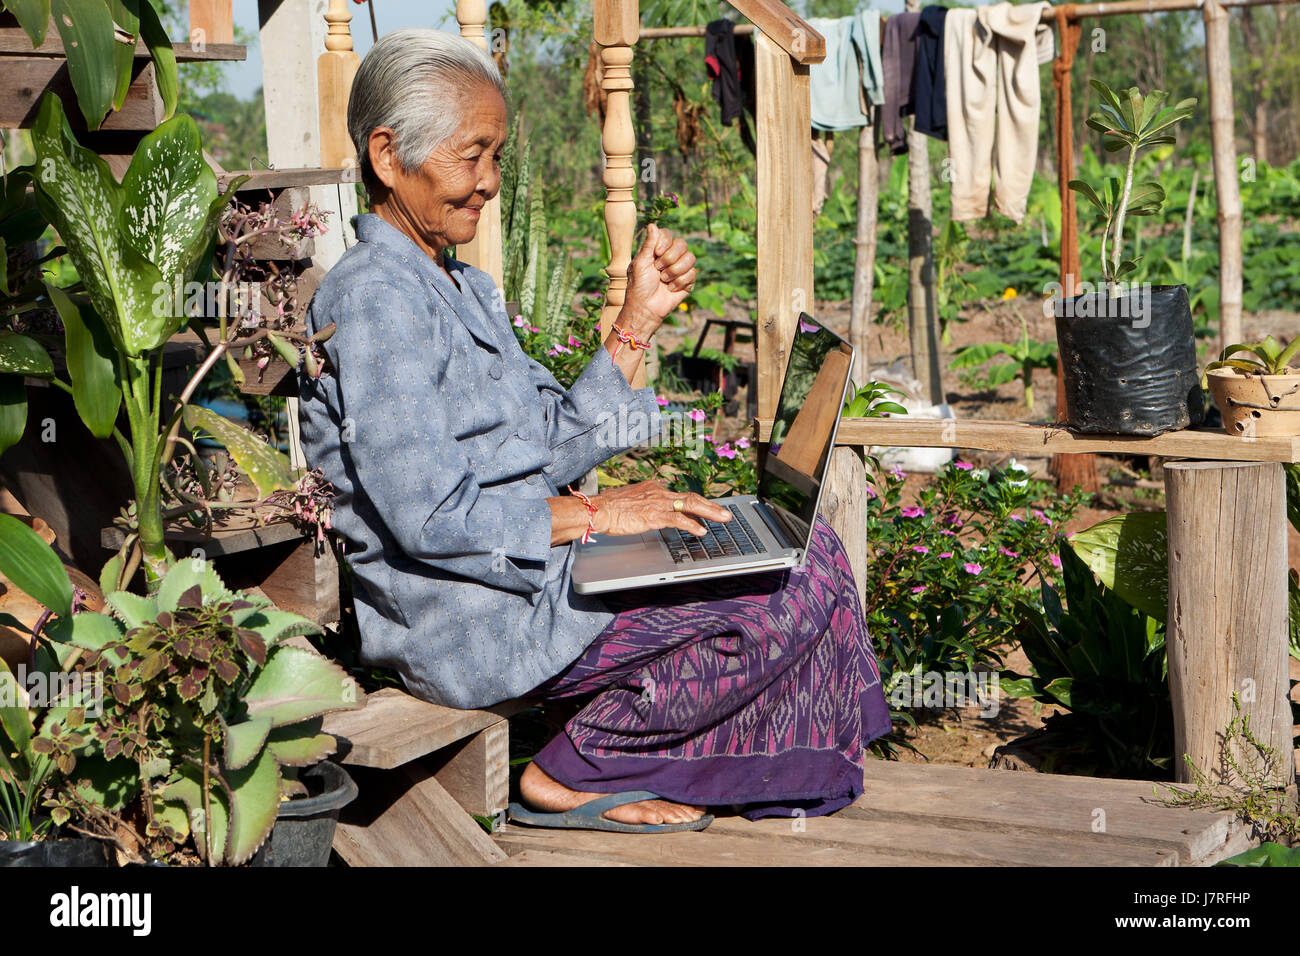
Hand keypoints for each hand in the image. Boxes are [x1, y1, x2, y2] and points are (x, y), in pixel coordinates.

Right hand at [594, 480, 729, 536]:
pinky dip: (692, 525)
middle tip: (725, 513)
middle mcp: (659, 492)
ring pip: (691, 505)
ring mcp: (658, 503)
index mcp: (653, 488)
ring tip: (723, 519)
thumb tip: (646, 511)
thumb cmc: (609, 508)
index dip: (696, 504)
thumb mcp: (630, 502)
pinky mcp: (655, 515)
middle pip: (691, 497)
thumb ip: (643, 505)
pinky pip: (679, 520)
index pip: (680, 495)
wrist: (598, 509)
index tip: (707, 510)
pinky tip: (701, 531)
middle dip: (710, 506)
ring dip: (710, 512)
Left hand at [619, 224, 696, 335]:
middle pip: (682, 244)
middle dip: (670, 259)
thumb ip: (648, 244)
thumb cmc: (639, 285)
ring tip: (663, 280)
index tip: (656, 254)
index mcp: (657, 249)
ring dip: (674, 271)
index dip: (665, 242)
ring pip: (690, 258)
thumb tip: (652, 224)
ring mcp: (680, 268)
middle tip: (658, 269)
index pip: (668, 234)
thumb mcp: (640, 262)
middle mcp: (670, 256)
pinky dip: (679, 282)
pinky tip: (670, 289)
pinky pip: (692, 273)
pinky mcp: (688, 281)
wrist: (646, 307)